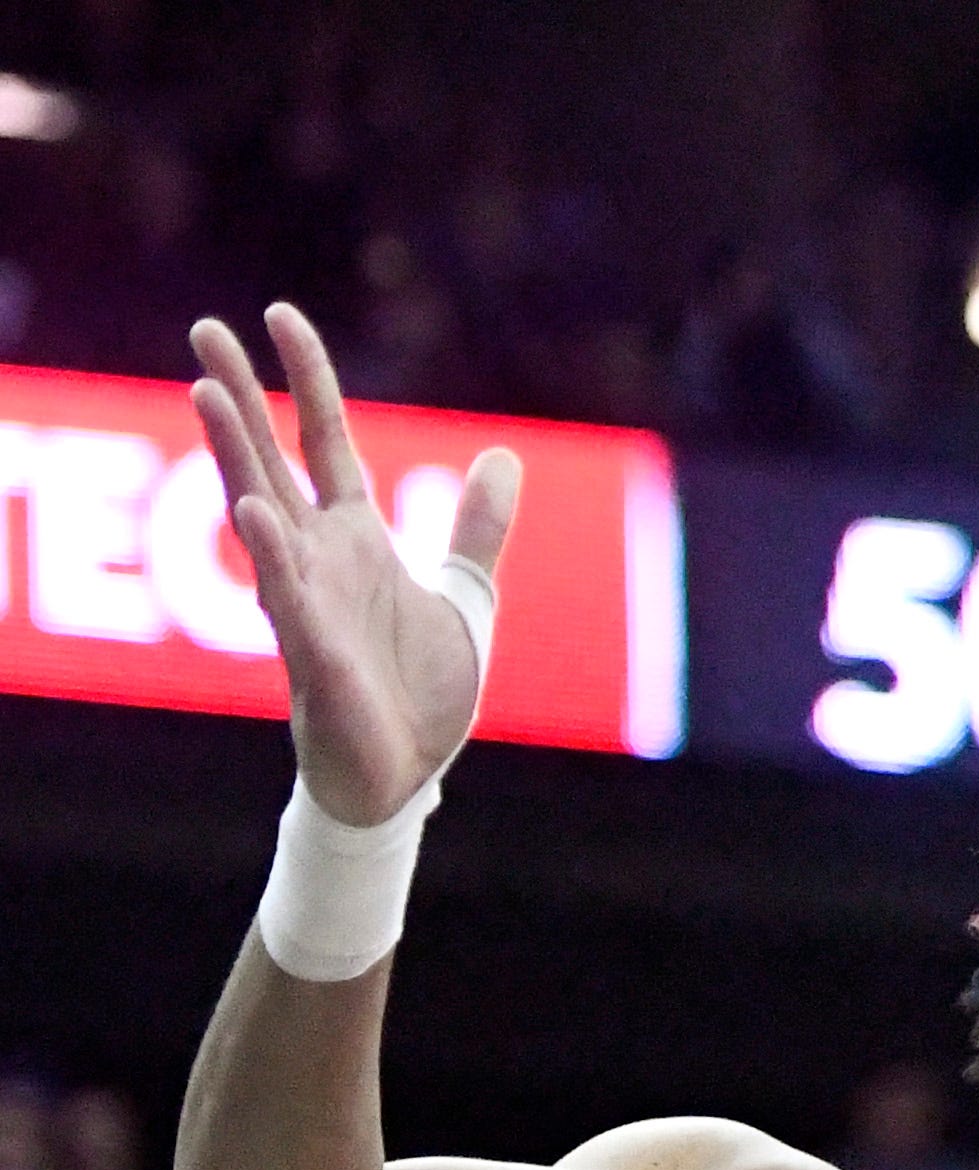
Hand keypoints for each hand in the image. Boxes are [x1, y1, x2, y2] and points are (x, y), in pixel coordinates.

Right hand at [189, 303, 522, 825]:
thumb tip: (503, 456)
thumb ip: (478, 530)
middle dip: (240, 398)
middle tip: (205, 329)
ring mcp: (308, 602)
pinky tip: (250, 509)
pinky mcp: (313, 654)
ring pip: (261, 515)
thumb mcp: (465, 596)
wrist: (408, 776)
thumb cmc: (418, 691)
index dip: (308, 379)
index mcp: (357, 540)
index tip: (279, 314)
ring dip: (234, 456)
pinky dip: (271, 555)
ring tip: (206, 392)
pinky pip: (285, 597)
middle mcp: (320, 559)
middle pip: (270, 461)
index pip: (324, 440)